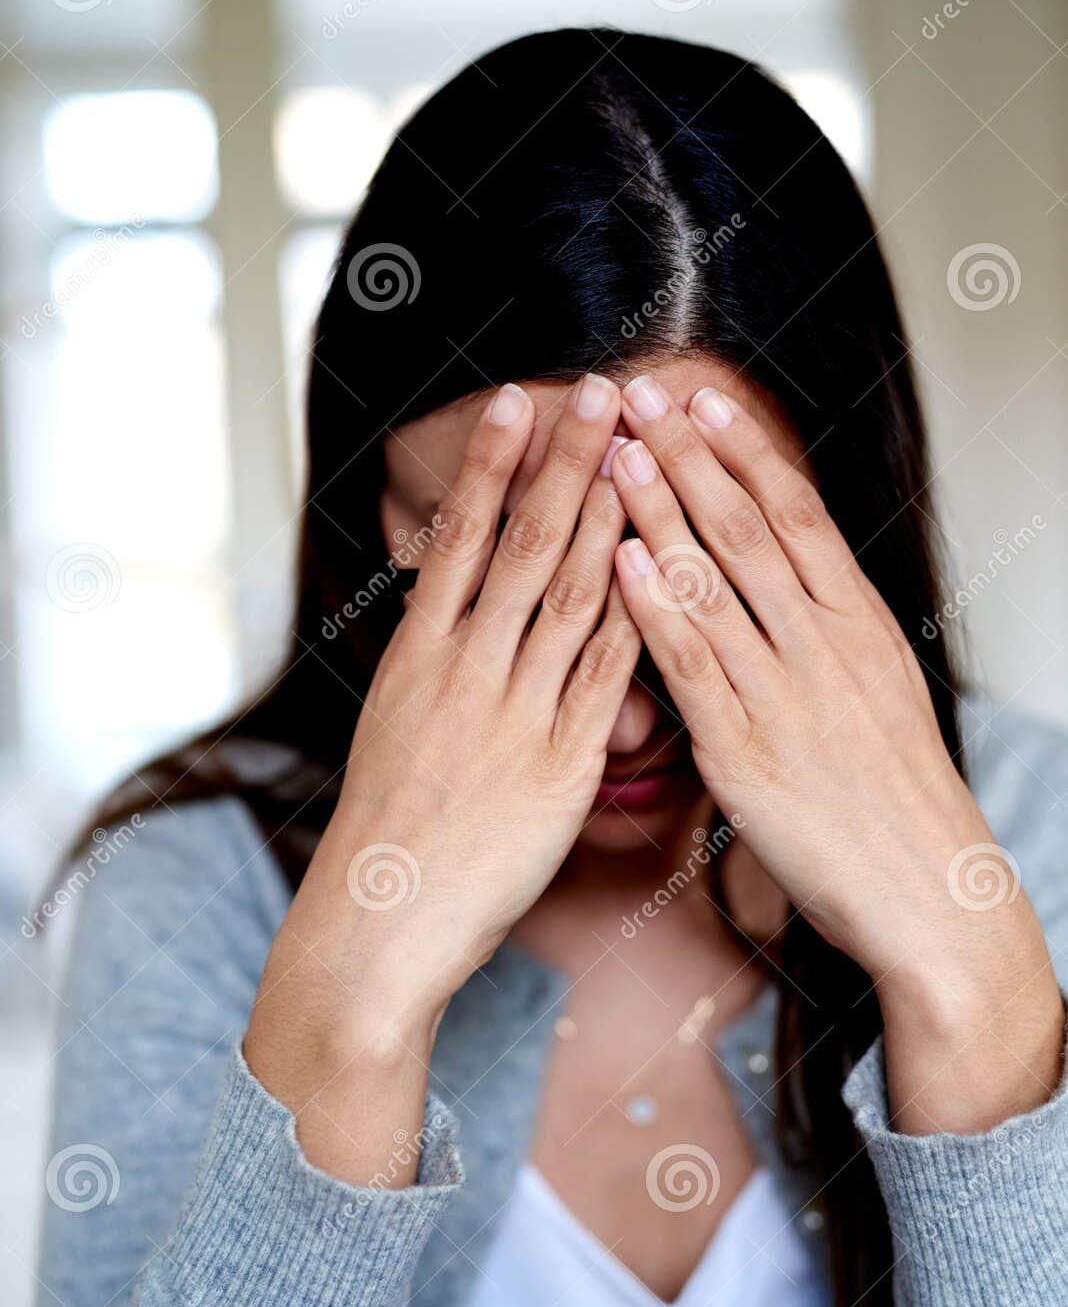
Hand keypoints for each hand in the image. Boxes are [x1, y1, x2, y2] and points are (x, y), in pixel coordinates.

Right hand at [246, 373, 639, 1180]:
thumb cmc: (390, 830)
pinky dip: (631, 615)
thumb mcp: (399, 729)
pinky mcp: (558, 763)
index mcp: (419, 656)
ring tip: (635, 449)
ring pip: (568, 595)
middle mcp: (465, 669)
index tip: (518, 402)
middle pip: (523, 546)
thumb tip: (461, 619)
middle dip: (563, 461)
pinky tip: (661, 564)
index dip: (496, 467)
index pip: (465, 540)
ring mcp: (513, 711)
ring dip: (607, 514)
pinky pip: (603, 674)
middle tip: (596, 388)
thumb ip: (440, 670)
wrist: (381, 918)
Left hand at [610, 374, 1061, 1131]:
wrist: (924, 889)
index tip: (705, 402)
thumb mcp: (878, 692)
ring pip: (715, 583)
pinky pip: (694, 666)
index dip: (746, 453)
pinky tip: (622, 560)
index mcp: (859, 626)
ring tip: (614, 453)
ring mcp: (785, 694)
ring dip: (659, 512)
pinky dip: (656, 607)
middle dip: (690, 458)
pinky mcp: (746, 752)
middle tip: (641, 399)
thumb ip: (827, 634)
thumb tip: (791, 582)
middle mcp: (825, 646)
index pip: (799, 515)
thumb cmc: (894, 798)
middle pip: (750, 530)